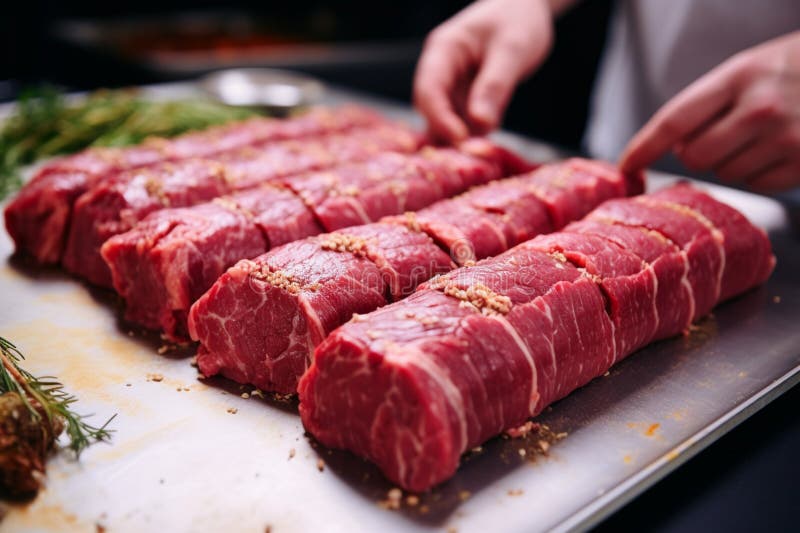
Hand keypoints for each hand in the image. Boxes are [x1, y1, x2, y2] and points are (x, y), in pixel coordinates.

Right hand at [414, 0, 566, 142]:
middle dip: (449, 133)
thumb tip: (481, 123)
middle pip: (432, 109)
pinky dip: (474, 135)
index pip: (429, 90)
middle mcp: (441, 70)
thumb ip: (495, 85)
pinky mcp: (466, 98)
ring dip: (462, 138)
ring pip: (447, 120)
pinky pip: (463, 122)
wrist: (526, 9)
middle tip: (474, 154)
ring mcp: (452, 85)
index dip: (440, 118)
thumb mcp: (512, 50)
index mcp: (443, 50)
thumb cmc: (518, 21)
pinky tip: (488, 146)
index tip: (461, 139)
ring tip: (482, 153)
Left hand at [621, 31, 799, 192]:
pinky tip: (780, 148)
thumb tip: (677, 147)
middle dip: (697, 153)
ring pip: (725, 174)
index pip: (674, 120)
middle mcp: (760, 108)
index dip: (644, 147)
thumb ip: (711, 103)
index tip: (625, 166)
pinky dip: (759, 173)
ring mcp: (785, 138)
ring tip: (761, 134)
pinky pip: (757, 185)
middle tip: (721, 134)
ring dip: (731, 162)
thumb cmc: (795, 68)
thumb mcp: (750, 69)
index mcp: (739, 76)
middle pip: (695, 157)